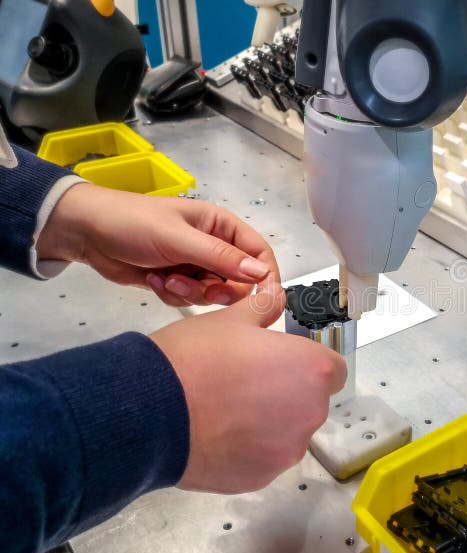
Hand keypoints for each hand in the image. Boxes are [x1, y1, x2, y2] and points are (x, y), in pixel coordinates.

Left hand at [38, 183, 278, 305]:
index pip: (258, 253)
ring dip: (189, 292)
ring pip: (213, 295)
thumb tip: (261, 274)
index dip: (265, 276)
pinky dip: (172, 295)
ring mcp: (195, 265)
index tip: (265, 300)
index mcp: (220, 226)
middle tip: (196, 286)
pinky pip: (190, 300)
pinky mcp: (177, 281)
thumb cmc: (134, 223)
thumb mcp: (179, 239)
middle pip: (238, 281)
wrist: (87, 232)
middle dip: (216, 289)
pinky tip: (153, 280)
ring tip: (164, 278)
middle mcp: (213, 246)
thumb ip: (221, 258)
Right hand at [150, 280, 346, 492]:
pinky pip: (264, 459)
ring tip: (227, 411)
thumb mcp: (231, 320)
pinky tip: (217, 435)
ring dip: (269, 424)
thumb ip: (264, 309)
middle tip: (246, 382)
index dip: (308, 364)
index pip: (332, 370)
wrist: (150, 411)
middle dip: (287, 393)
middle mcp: (310, 413)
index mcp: (312, 371)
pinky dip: (248, 450)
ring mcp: (286, 451)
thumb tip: (276, 297)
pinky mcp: (261, 478)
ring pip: (288, 433)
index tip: (283, 362)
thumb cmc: (196, 358)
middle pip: (310, 403)